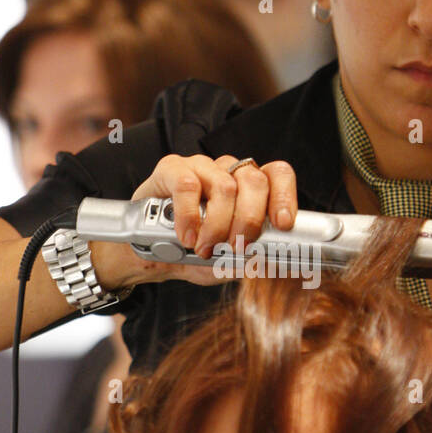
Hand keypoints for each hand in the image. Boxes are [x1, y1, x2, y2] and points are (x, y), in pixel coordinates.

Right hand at [104, 154, 298, 288]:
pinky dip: (190, 214)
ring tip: (205, 248)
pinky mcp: (172, 169)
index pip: (278, 175)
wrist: (146, 254)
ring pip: (224, 185)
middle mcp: (228, 172)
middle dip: (249, 220)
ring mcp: (201, 167)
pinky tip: (186, 235)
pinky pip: (187, 184)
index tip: (283, 224)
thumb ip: (247, 263)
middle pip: (254, 181)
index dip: (285, 196)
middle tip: (236, 247)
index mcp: (248, 189)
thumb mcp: (224, 265)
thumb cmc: (190, 254)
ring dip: (218, 224)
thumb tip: (269, 263)